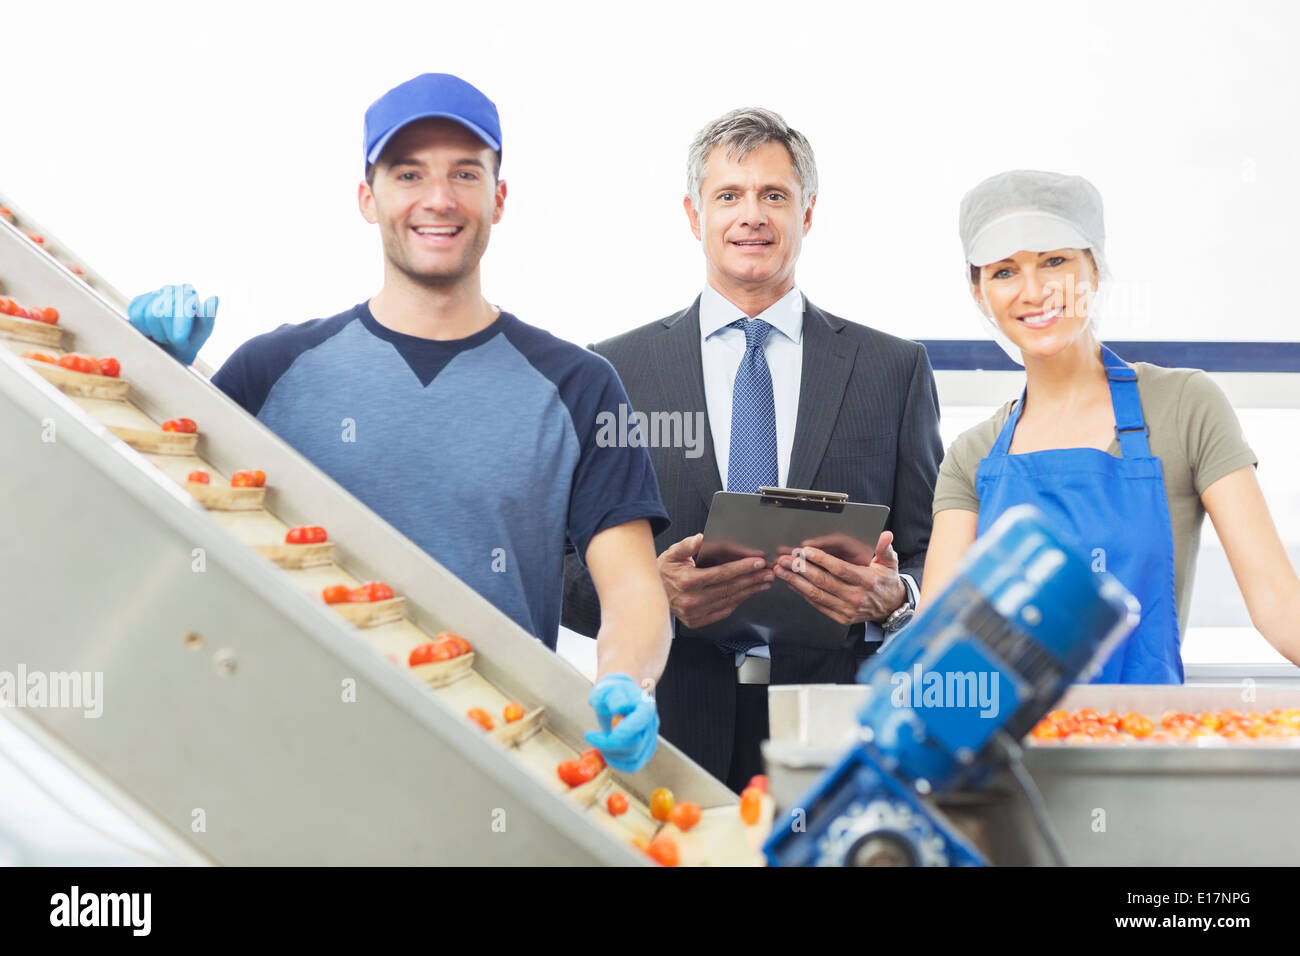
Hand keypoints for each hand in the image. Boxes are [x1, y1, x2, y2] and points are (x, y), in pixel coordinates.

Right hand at [127, 283, 217, 364]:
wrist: (174, 348)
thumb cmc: (191, 338)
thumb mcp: (204, 330)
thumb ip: (208, 316)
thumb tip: (214, 298)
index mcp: (188, 293)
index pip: (179, 309)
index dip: (178, 331)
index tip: (181, 343)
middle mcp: (171, 289)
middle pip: (161, 313)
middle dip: (167, 333)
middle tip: (173, 341)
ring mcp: (154, 294)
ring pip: (147, 315)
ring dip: (156, 332)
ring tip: (164, 336)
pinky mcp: (139, 301)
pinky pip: (135, 315)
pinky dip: (142, 328)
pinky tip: (152, 331)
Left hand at [584, 673, 657, 772]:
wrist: (618, 696)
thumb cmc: (610, 692)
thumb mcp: (606, 688)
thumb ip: (613, 697)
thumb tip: (620, 708)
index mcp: (645, 706)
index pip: (640, 722)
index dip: (622, 732)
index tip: (599, 734)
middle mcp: (652, 724)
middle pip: (635, 744)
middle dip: (608, 744)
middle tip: (589, 735)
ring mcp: (650, 739)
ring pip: (632, 758)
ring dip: (610, 753)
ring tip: (598, 740)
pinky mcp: (645, 751)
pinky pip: (633, 765)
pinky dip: (616, 762)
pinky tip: (605, 751)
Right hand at [657, 532, 771, 628]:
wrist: (652, 595)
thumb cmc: (665, 572)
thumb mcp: (672, 553)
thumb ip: (687, 545)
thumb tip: (700, 538)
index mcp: (687, 581)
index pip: (722, 574)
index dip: (742, 568)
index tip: (758, 562)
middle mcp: (692, 599)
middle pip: (730, 587)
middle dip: (752, 578)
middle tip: (768, 572)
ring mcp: (695, 613)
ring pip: (730, 600)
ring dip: (750, 590)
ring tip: (764, 582)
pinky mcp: (697, 621)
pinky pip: (723, 611)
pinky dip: (738, 601)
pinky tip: (748, 593)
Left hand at [773, 530, 906, 625]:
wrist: (891, 608)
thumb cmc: (886, 581)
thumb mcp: (890, 563)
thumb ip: (885, 548)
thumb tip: (886, 535)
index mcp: (866, 581)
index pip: (840, 569)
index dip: (822, 560)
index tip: (806, 550)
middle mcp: (855, 597)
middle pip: (823, 582)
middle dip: (801, 569)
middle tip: (785, 559)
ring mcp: (847, 609)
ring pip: (816, 595)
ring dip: (796, 582)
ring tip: (781, 571)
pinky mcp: (840, 617)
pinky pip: (818, 605)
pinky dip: (802, 594)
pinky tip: (791, 583)